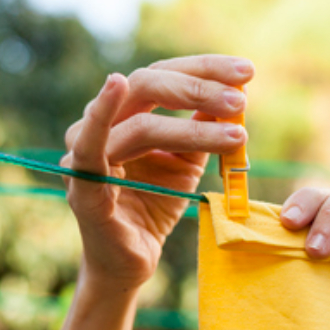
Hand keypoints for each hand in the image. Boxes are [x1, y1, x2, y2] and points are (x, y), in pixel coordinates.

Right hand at [61, 56, 254, 291]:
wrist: (131, 261)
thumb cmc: (153, 206)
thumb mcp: (185, 161)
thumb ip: (200, 128)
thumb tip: (230, 95)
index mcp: (122, 115)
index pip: (161, 76)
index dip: (203, 68)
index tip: (247, 71)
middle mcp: (97, 124)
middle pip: (146, 84)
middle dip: (198, 87)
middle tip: (241, 98)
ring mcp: (84, 154)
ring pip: (139, 124)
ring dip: (191, 127)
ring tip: (236, 135)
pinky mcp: (82, 187)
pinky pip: (91, 147)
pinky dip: (100, 113)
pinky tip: (115, 84)